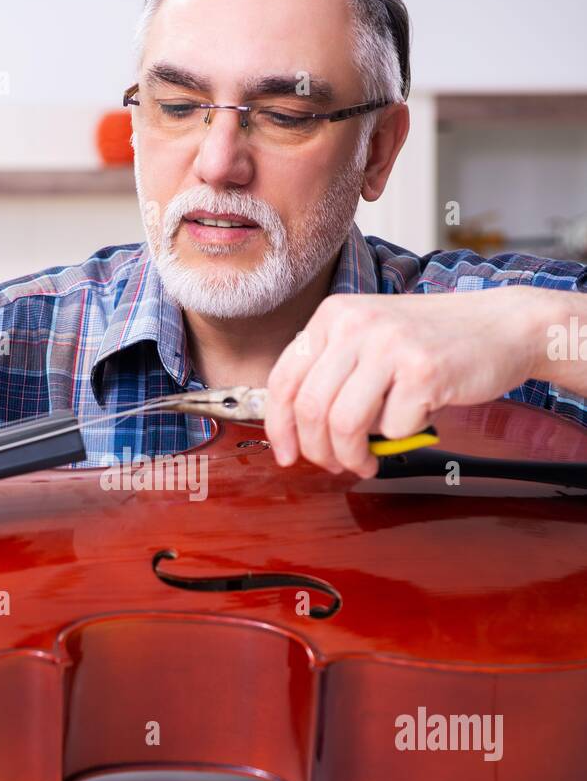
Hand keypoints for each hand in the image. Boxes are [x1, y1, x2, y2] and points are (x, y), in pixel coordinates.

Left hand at [264, 285, 550, 475]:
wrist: (501, 326)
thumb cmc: (432, 342)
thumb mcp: (369, 339)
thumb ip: (331, 371)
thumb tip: (293, 429)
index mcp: (333, 315)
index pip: (283, 380)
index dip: (279, 427)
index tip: (286, 454)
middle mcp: (356, 324)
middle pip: (311, 408)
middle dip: (318, 451)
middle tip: (335, 465)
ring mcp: (389, 345)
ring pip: (344, 424)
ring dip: (352, 456)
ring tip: (366, 461)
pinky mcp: (423, 370)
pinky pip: (392, 428)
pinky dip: (399, 438)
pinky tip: (412, 425)